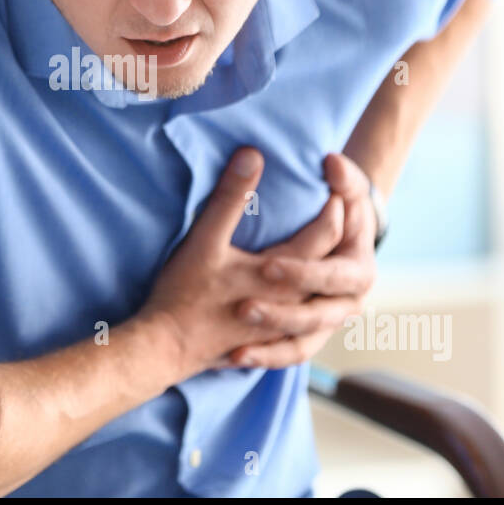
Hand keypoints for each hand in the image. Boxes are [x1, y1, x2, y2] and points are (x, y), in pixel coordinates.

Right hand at [136, 146, 337, 377]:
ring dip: (328, 284)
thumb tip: (252, 155)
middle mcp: (290, 304)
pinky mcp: (265, 347)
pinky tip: (308, 315)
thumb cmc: (185, 294)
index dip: (333, 211)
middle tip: (340, 218)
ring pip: (322, 306)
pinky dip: (311, 319)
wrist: (163, 349)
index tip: (334, 191)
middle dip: (338, 243)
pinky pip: (302, 335)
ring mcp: (279, 330)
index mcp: (280, 275)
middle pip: (329, 271)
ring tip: (330, 265)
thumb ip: (230, 198)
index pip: (324, 237)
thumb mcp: (205, 240)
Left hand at [220, 151, 378, 369]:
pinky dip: (266, 358)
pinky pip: (289, 355)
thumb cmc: (345, 206)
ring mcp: (328, 322)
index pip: (333, 275)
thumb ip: (342, 176)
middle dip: (280, 314)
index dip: (302, 273)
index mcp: (358, 270)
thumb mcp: (347, 190)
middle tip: (242, 309)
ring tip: (236, 343)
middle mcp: (348, 302)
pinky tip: (234, 359)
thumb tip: (330, 160)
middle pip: (316, 315)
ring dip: (270, 344)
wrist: (349, 233)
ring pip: (303, 342)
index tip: (265, 266)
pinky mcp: (310, 334)